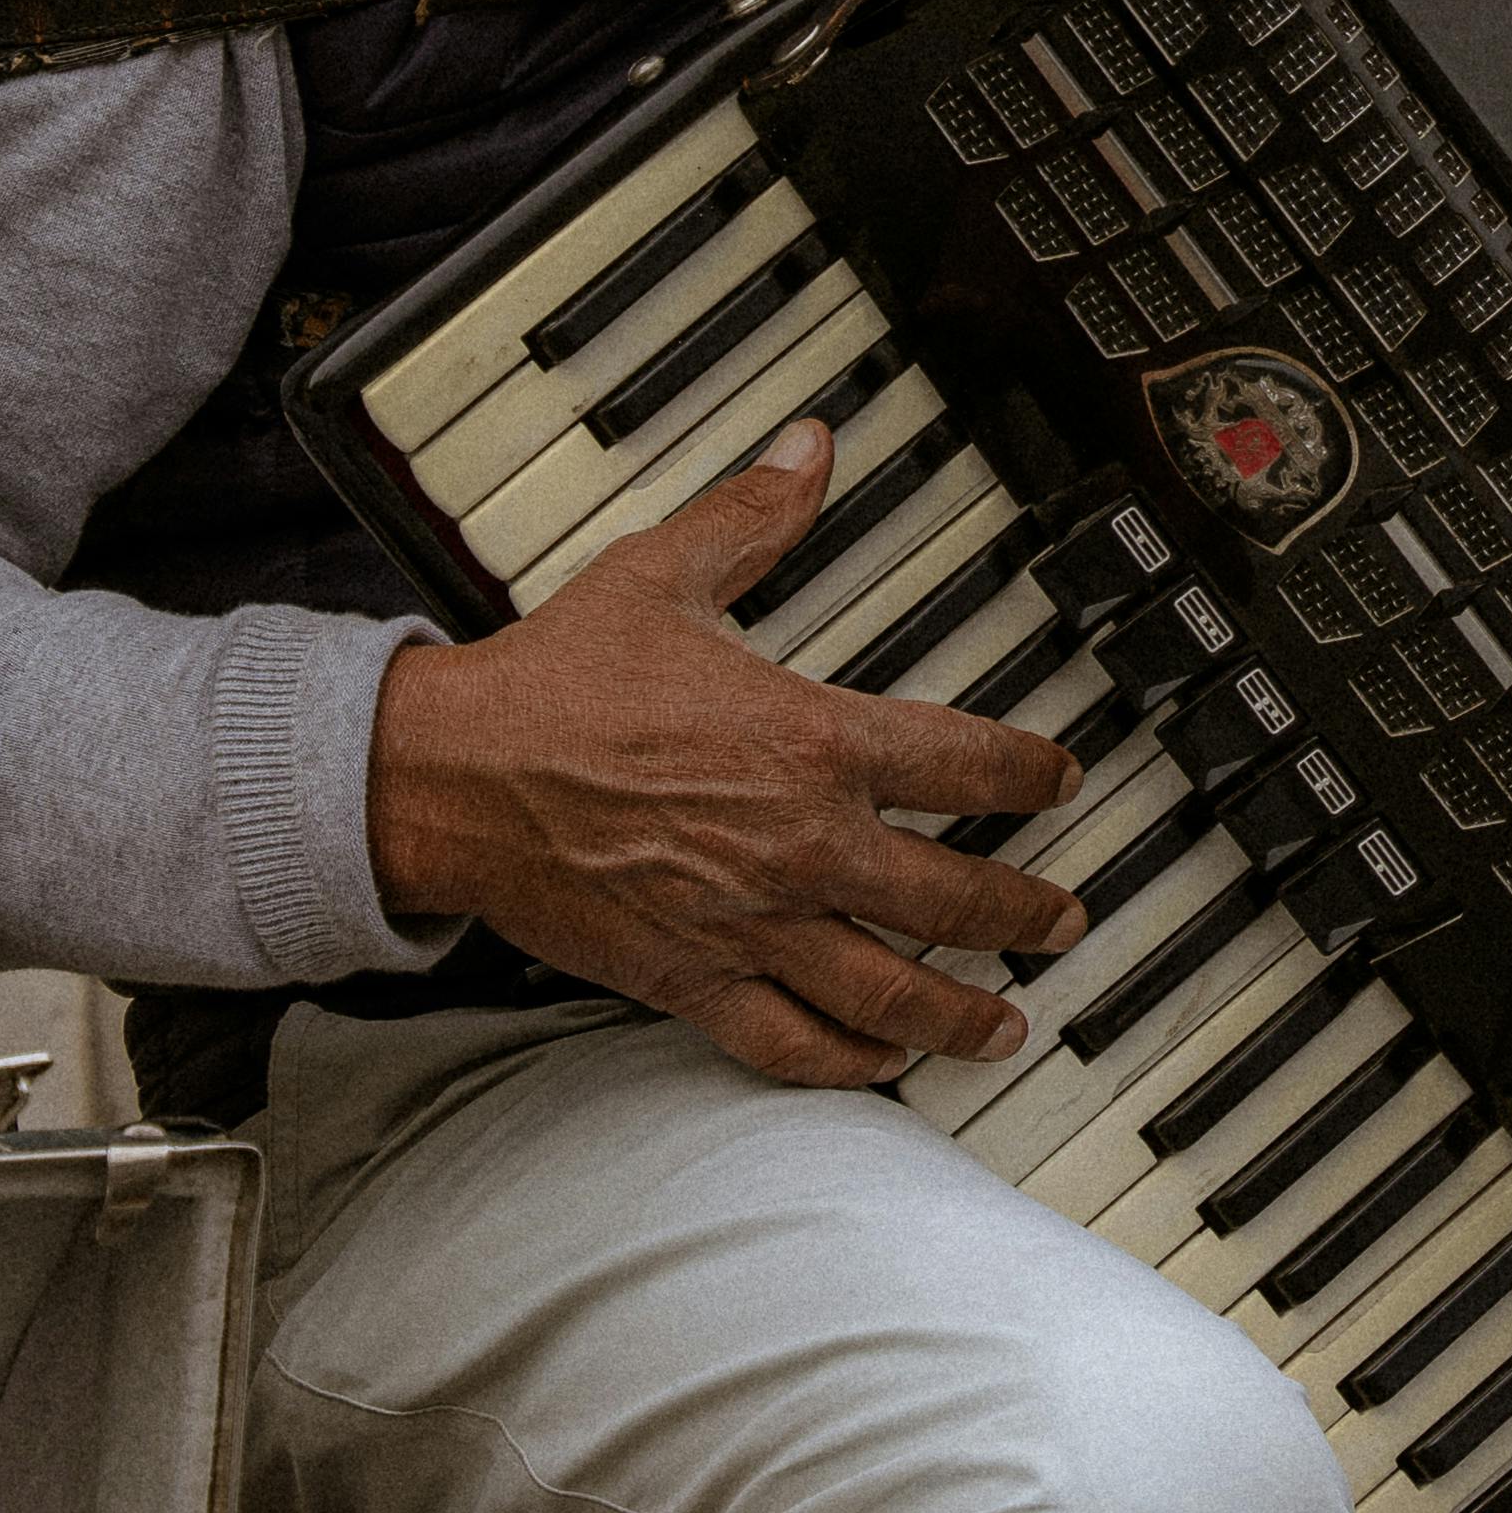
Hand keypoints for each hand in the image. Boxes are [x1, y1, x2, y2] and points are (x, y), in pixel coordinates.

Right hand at [363, 419, 1085, 1085]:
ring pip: (890, 992)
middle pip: (955, 897)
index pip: (967, 765)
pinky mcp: (692, 981)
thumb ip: (754, 517)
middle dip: (1026, 911)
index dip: (1032, 774)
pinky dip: (848, 1063)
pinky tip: (884, 1063)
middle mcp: (799, 846)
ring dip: (963, 1013)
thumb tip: (808, 449)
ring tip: (1006, 1023)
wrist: (449, 778)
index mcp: (810, 743)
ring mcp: (750, 924)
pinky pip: (791, 1043)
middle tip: (1062, 920)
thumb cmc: (550, 686)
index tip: (1058, 780)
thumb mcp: (662, 574)